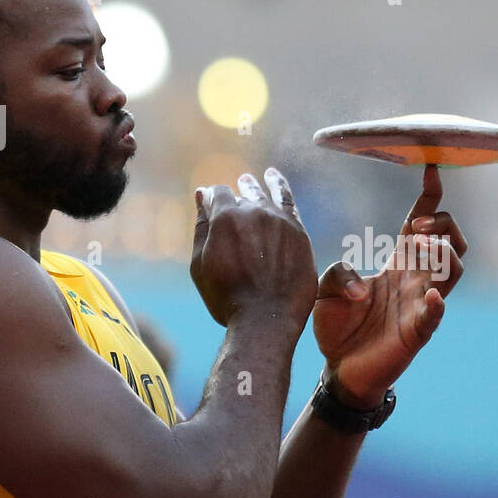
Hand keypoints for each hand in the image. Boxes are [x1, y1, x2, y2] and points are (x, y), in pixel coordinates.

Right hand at [190, 168, 317, 329]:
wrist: (265, 319)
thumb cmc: (227, 298)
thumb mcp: (200, 265)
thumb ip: (202, 227)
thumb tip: (202, 195)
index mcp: (225, 217)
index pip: (217, 194)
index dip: (212, 200)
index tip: (210, 206)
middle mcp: (253, 211)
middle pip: (241, 195)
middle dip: (234, 196)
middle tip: (231, 197)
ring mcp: (279, 220)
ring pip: (264, 195)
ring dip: (254, 188)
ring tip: (249, 182)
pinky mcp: (297, 231)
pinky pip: (288, 201)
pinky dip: (279, 186)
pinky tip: (273, 178)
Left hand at [313, 165, 466, 407]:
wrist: (337, 368)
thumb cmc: (337, 325)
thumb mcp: (326, 287)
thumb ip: (339, 270)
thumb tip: (363, 280)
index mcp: (397, 262)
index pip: (422, 223)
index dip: (431, 197)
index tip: (432, 171)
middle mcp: (415, 279)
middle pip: (449, 241)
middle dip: (440, 225)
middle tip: (415, 227)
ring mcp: (419, 305)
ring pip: (453, 271)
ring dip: (442, 253)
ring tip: (419, 246)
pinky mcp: (416, 332)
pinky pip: (434, 315)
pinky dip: (436, 305)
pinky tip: (429, 296)